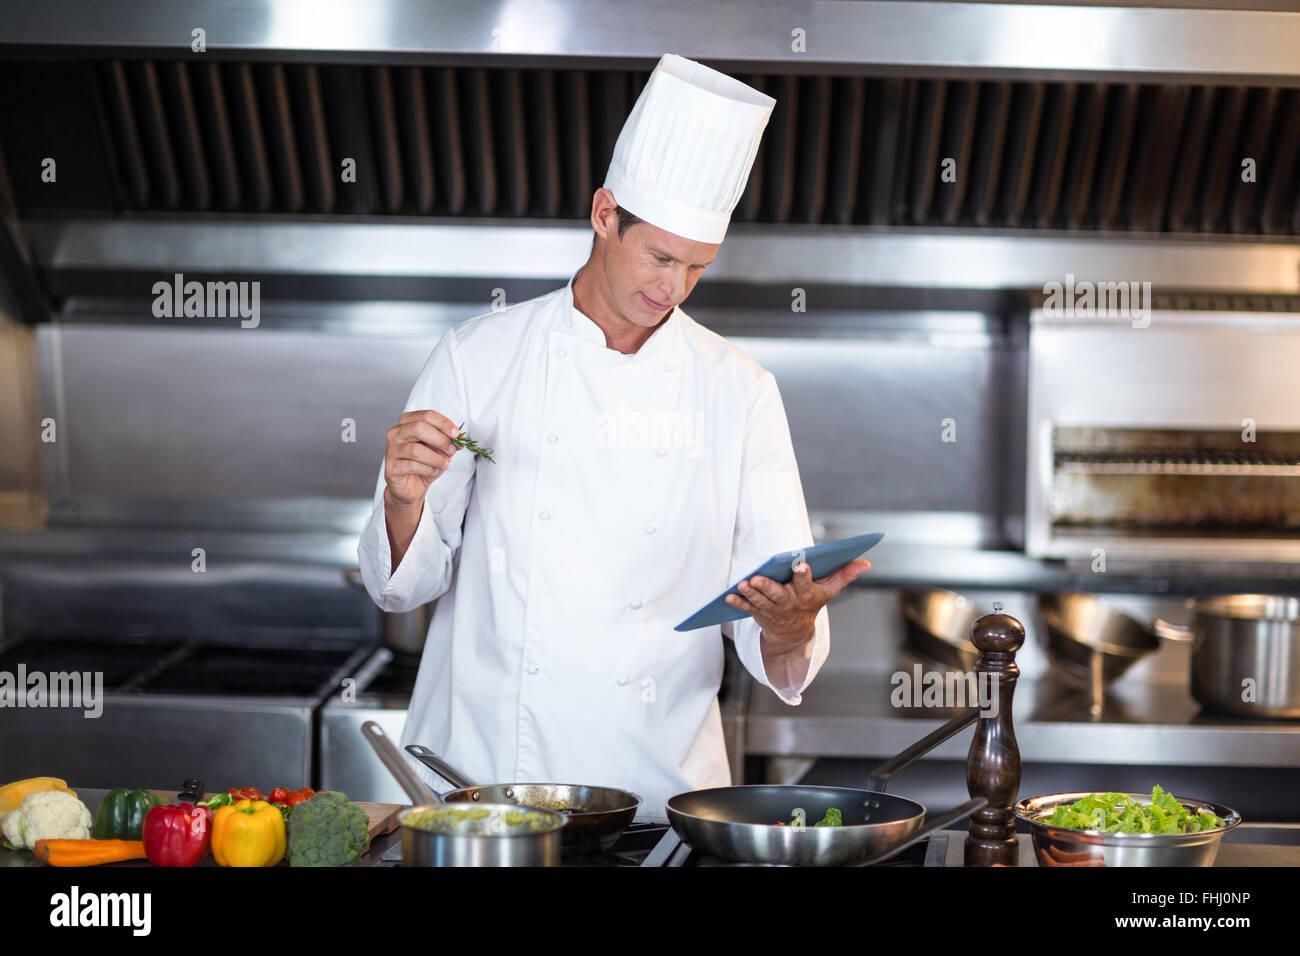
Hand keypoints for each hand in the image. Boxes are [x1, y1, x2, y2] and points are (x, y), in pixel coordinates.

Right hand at [384, 410, 461, 507]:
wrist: (411, 486)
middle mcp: (396, 433)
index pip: (426, 415)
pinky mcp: (391, 467)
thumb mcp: (440, 449)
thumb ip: (448, 441)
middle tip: (451, 450)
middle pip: (419, 428)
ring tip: (443, 464)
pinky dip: (428, 469)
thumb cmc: (424, 464)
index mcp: (407, 422)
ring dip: (436, 458)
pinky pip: (412, 466)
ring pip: (416, 449)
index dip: (444, 423)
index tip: (456, 434)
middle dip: (440, 439)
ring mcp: (392, 450)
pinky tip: (432, 471)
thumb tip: (459, 438)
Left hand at [725, 558, 871, 648]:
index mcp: (806, 595)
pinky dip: (738, 603)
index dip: (803, 575)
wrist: (795, 633)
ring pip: (760, 601)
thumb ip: (845, 575)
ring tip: (742, 584)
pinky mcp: (758, 613)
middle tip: (756, 578)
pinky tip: (728, 596)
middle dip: (767, 587)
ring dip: (750, 594)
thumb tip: (866, 563)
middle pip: (777, 595)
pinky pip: (746, 608)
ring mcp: (772, 610)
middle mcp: (789, 603)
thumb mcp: (830, 590)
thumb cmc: (812, 602)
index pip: (805, 583)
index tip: (800, 564)